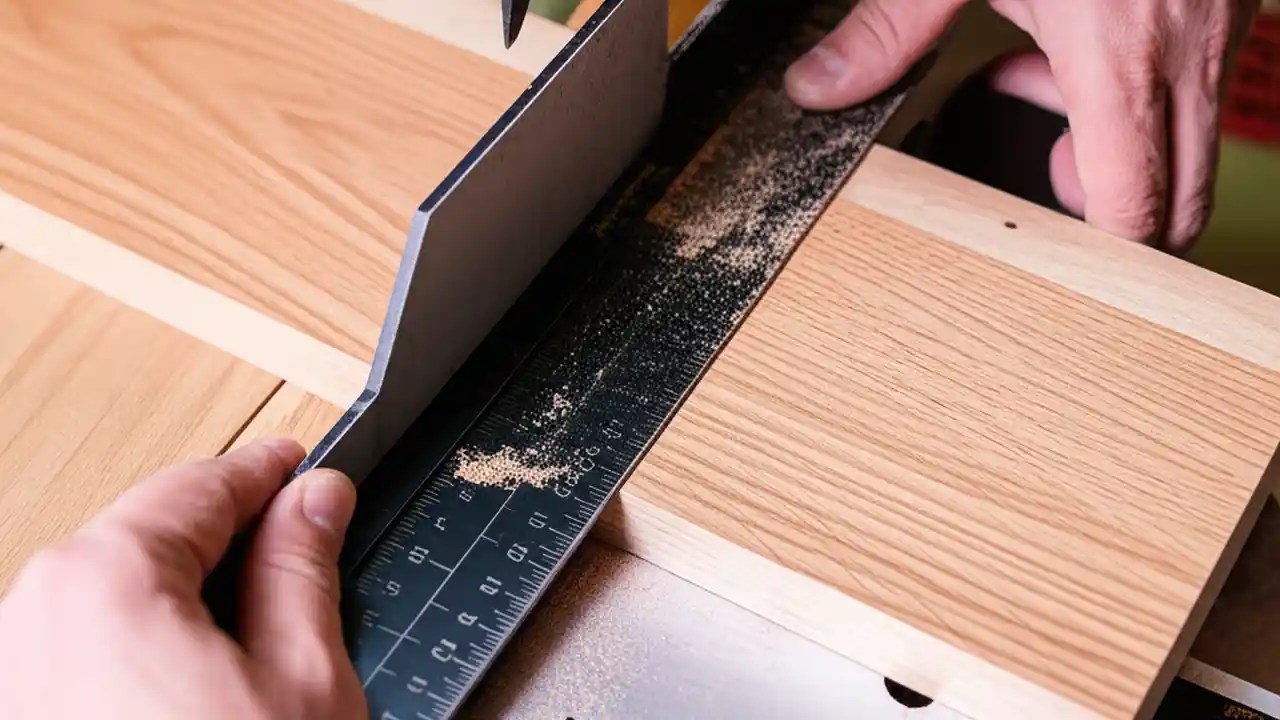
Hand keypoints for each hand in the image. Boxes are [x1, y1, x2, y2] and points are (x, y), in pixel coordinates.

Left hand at [0, 439, 366, 719]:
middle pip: (149, 537)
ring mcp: (16, 674)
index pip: (200, 487)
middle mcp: (32, 617)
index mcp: (103, 583)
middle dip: (226, 538)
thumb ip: (304, 572)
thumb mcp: (303, 681)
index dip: (265, 472)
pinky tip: (198, 684)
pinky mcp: (22, 709)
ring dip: (183, 598)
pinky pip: (85, 651)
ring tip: (254, 634)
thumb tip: (315, 500)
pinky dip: (141, 648)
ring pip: (114, 597)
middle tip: (295, 543)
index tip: (298, 466)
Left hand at [785, 0, 1259, 251]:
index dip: (1097, 253)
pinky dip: (1145, 85)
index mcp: (1120, 57)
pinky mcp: (1230, 1)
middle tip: (1037, 167)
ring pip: (1193, 141)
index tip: (1043, 239)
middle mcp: (1188, 53)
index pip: (1136, 210)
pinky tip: (1083, 31)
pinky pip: (1199, 80)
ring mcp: (1223, 26)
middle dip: (1111, 211)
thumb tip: (820, 87)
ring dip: (1119, 141)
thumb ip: (886, 29)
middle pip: (1180, 201)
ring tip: (1040, 78)